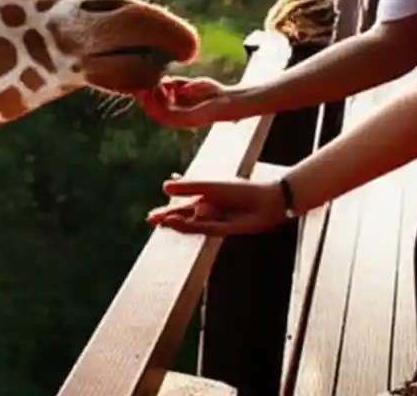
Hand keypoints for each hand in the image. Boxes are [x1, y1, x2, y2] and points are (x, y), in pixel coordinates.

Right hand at [136, 77, 245, 128]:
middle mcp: (177, 118)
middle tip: (139, 86)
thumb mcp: (190, 84)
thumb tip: (160, 81)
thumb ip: (175, 84)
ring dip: (149, 102)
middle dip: (144, 98)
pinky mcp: (187, 120)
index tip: (140, 83)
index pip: (155, 105)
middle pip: (153, 111)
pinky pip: (167, 115)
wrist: (230, 99)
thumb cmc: (213, 92)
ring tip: (144, 89)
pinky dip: (159, 105)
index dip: (145, 94)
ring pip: (157, 114)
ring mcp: (181, 120)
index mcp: (177, 109)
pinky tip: (157, 92)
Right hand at [146, 176, 287, 235]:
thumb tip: (165, 186)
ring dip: (174, 222)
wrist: (266, 201)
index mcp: (206, 198)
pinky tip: (174, 222)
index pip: (182, 205)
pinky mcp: (220, 230)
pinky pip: (199, 229)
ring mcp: (213, 221)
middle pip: (183, 216)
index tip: (152, 213)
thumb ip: (189, 187)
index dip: (167, 210)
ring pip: (189, 223)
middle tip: (150, 220)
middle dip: (167, 218)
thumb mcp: (210, 186)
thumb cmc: (241, 190)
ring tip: (158, 221)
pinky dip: (186, 226)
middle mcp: (208, 211)